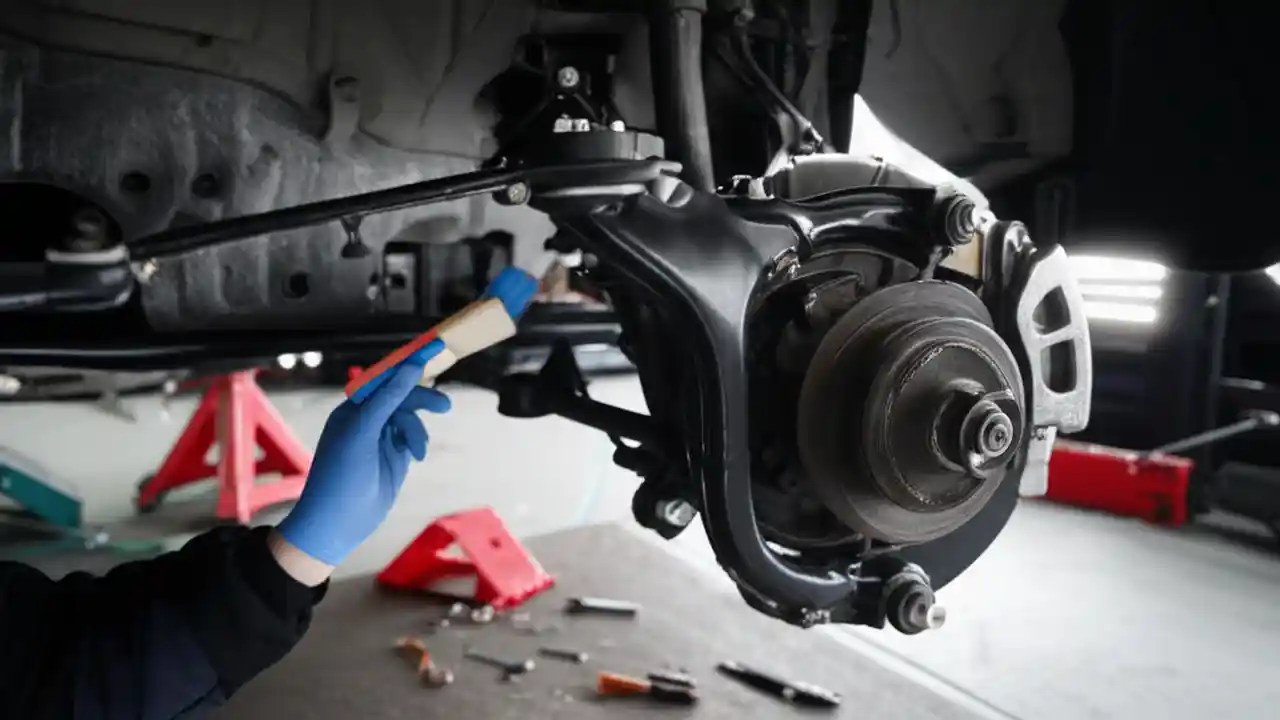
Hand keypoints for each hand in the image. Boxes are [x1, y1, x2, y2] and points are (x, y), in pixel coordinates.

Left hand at [276, 340, 450, 565]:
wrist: (338, 523)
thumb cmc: (341, 474)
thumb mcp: (363, 431)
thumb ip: (387, 397)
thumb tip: (409, 366)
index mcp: (352, 409)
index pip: (383, 378)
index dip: (406, 366)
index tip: (433, 352)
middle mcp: (366, 419)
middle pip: (401, 397)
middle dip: (421, 400)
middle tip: (444, 406)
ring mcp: (381, 438)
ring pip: (410, 418)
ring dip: (417, 430)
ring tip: (418, 451)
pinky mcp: (394, 456)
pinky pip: (412, 436)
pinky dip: (418, 442)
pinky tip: (418, 455)